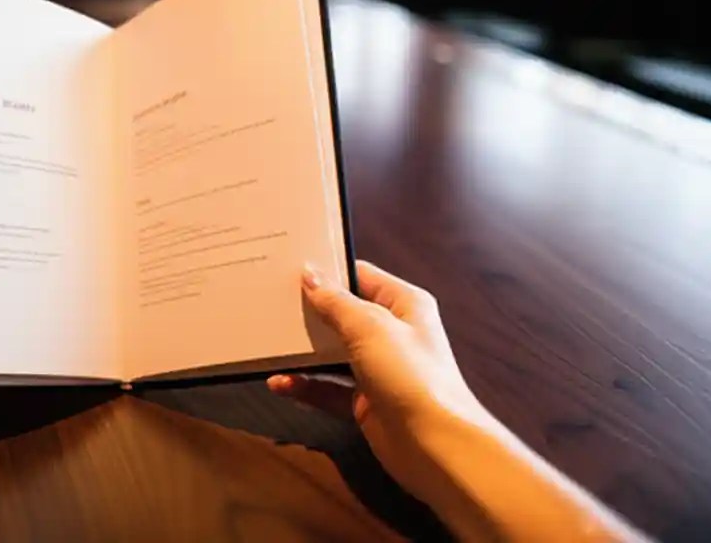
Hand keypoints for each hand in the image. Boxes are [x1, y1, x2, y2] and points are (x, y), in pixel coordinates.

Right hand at [269, 262, 650, 541]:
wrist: (446, 455)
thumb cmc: (420, 387)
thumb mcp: (372, 333)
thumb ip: (337, 305)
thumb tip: (309, 277)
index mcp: (404, 304)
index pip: (358, 272)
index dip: (325, 265)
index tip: (286, 256)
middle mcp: (394, 332)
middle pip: (343, 310)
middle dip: (309, 305)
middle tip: (265, 292)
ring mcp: (381, 370)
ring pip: (333, 348)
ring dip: (303, 346)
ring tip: (264, 335)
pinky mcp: (370, 404)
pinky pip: (330, 388)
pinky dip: (307, 384)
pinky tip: (281, 381)